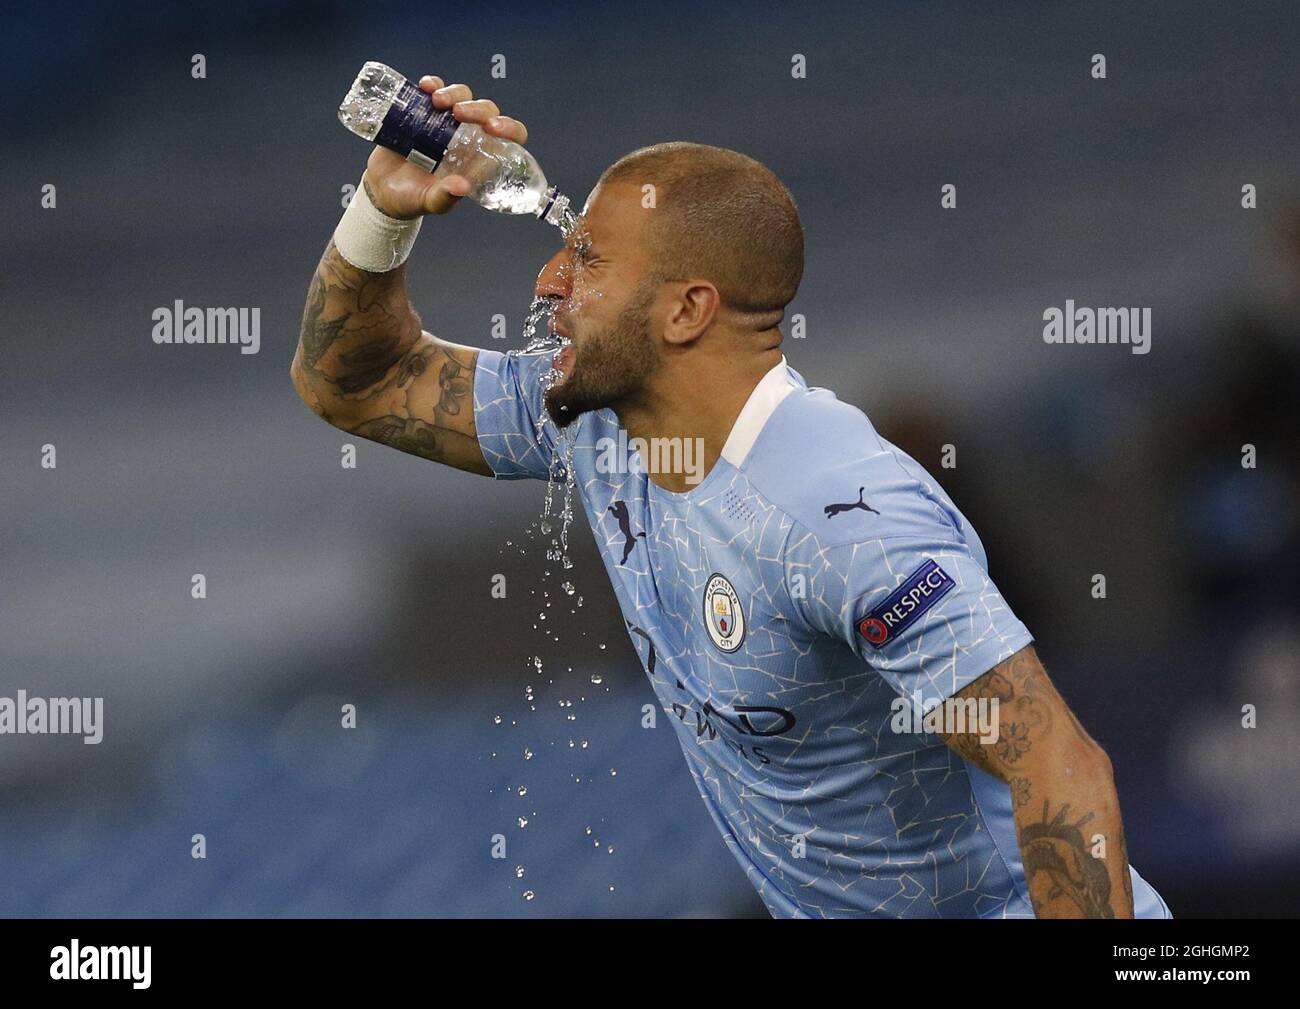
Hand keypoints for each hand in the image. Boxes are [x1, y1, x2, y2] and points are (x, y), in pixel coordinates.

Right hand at [362, 75, 529, 218]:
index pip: (508, 139)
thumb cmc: (412, 199)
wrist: (381, 188)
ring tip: (437, 101)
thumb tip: (462, 187)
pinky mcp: (424, 111)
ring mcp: (446, 122)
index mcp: (478, 159)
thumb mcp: (431, 202)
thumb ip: (446, 197)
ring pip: (463, 96)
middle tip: (459, 113)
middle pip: (486, 112)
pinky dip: (433, 84)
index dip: (509, 129)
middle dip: (478, 108)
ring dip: (455, 94)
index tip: (493, 127)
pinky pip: (435, 89)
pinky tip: (425, 87)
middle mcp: (467, 138)